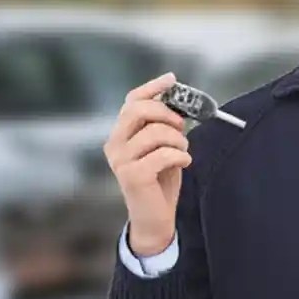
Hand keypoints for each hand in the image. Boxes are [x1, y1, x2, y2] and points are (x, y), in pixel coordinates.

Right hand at [104, 72, 190, 255]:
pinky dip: (181, 155)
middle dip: (167, 113)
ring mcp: (121, 160)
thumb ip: (163, 125)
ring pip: (156, 132)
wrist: (154, 217)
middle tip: (182, 126)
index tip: (171, 80)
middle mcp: (114, 145)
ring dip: (179, 140)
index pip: (132, 101)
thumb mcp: (161, 147)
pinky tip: (183, 162)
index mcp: (120, 134)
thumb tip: (178, 100)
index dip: (152, 87)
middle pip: (139, 110)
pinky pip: (163, 154)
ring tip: (183, 151)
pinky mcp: (133, 175)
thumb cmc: (159, 180)